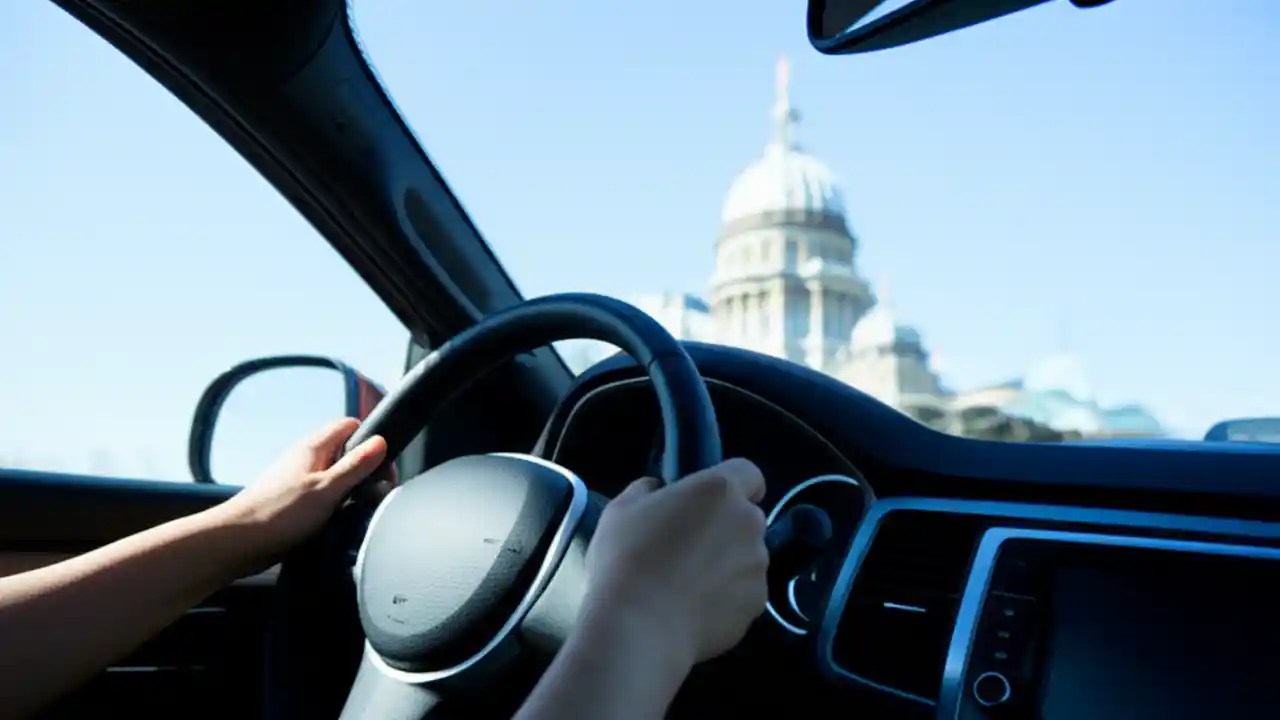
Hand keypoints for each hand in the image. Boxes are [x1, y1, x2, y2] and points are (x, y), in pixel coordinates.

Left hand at [210, 418, 387, 572]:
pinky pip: (322, 494)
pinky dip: (334, 505)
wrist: (238, 542)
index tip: (381, 468)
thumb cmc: (280, 513)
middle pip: (345, 452)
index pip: (350, 426)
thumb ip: (355, 466)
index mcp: (313, 447)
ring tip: (354, 510)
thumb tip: (381, 441)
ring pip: (334, 475)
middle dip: (363, 470)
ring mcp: (298, 479)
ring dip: (349, 490)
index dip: (371, 441)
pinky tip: (335, 521)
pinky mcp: (293, 501)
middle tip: (372, 493)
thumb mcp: (327, 489)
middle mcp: (305, 459)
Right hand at [581, 458, 768, 673]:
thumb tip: (661, 492)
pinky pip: (745, 592)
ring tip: (689, 584)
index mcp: (720, 490)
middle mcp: (749, 523)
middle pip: (746, 518)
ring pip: (747, 557)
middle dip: (726, 527)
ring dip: (728, 563)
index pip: (749, 473)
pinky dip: (728, 597)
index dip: (732, 484)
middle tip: (688, 546)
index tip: (707, 502)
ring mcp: (757, 567)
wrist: (639, 627)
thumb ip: (650, 490)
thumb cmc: (628, 558)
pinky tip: (696, 609)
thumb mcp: (622, 508)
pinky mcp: (757, 604)